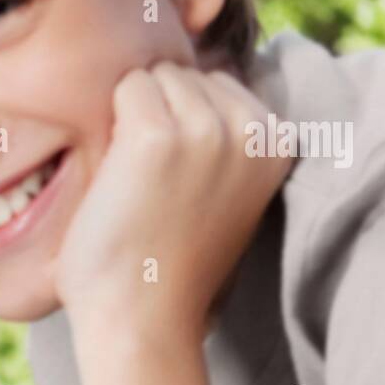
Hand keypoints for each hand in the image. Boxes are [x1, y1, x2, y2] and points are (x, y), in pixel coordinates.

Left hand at [52, 62, 291, 345]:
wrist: (144, 320)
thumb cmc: (170, 261)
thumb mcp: (226, 190)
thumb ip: (224, 134)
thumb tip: (193, 63)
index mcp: (278, 140)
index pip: (217, 82)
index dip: (181, 123)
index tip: (179, 181)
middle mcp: (251, 129)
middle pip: (184, 74)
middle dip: (158, 114)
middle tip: (151, 185)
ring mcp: (207, 130)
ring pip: (153, 77)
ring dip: (131, 119)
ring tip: (136, 184)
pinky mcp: (156, 137)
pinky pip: (124, 89)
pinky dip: (107, 124)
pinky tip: (117, 178)